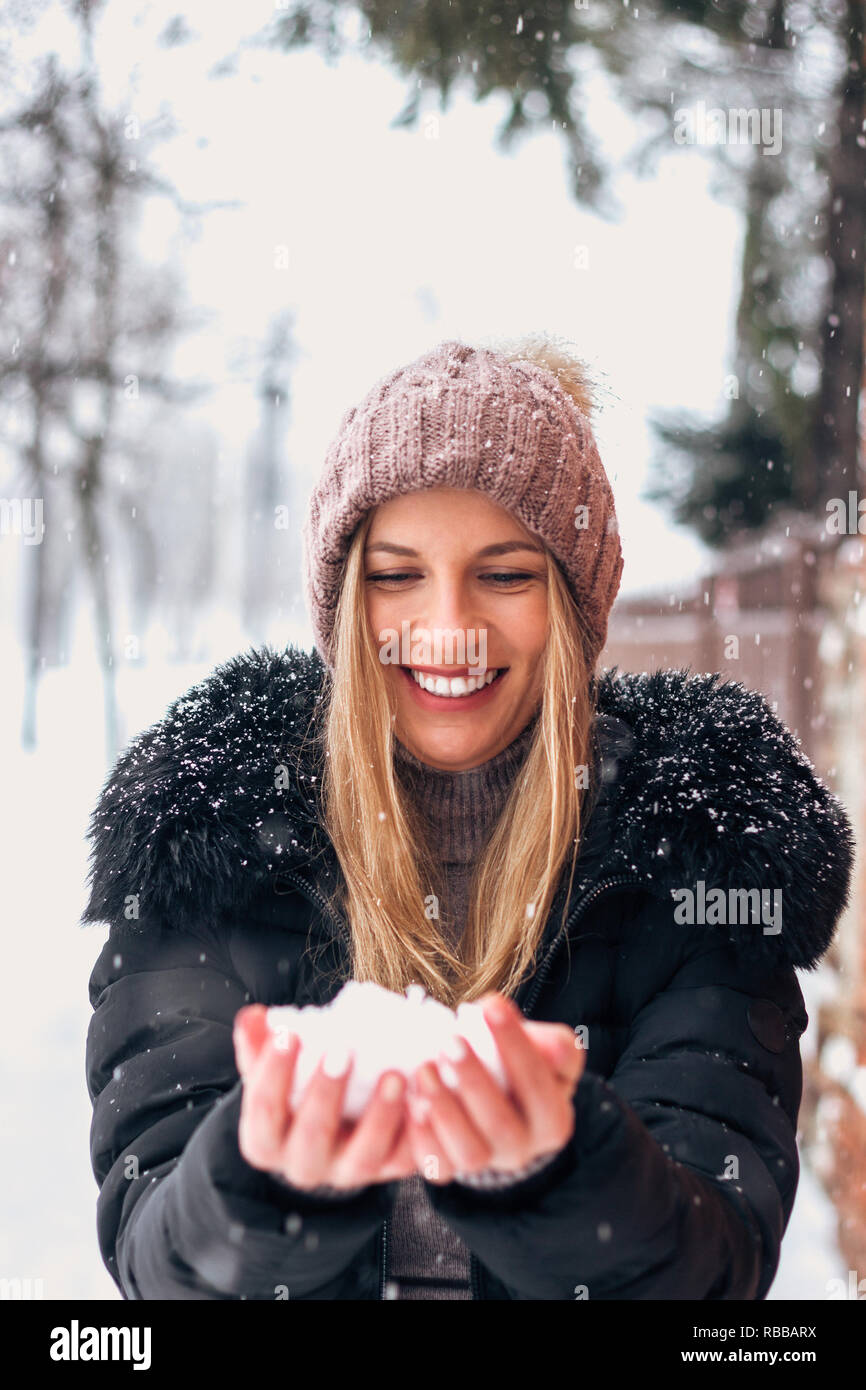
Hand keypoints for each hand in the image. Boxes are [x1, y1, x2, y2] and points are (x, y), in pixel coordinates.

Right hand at [233, 1004, 416, 1189]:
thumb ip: (259, 1044)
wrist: (329, 1131)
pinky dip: (418, 1134)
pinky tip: (426, 1101)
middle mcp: (303, 1165)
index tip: (289, 1034)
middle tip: (341, 1052)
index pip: (264, 1108)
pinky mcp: (387, 1170)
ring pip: (363, 1157)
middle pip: (311, 1137)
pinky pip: (404, 1160)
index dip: (274, 1072)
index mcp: (265, 1140)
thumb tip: (254, 1016)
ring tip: (395, 1076)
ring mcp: (347, 1172)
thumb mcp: (271, 1070)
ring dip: (381, 1116)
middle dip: (326, 1094)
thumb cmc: (296, 1090)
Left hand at [404, 992, 585, 1183]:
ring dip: (444, 1110)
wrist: (495, 1100)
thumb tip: (555, 1047)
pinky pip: (437, 1165)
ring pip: (470, 1153)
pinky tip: (412, 1103)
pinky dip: (422, 1137)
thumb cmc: (517, 1066)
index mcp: (552, 1120)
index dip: (515, 1045)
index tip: (491, 1006)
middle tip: (451, 1041)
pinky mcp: (450, 1168)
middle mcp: (522, 1150)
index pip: (537, 1084)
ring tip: (425, 1070)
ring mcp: (486, 1163)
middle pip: (500, 1124)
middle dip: (473, 1080)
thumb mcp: (544, 1051)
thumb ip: (553, 1045)